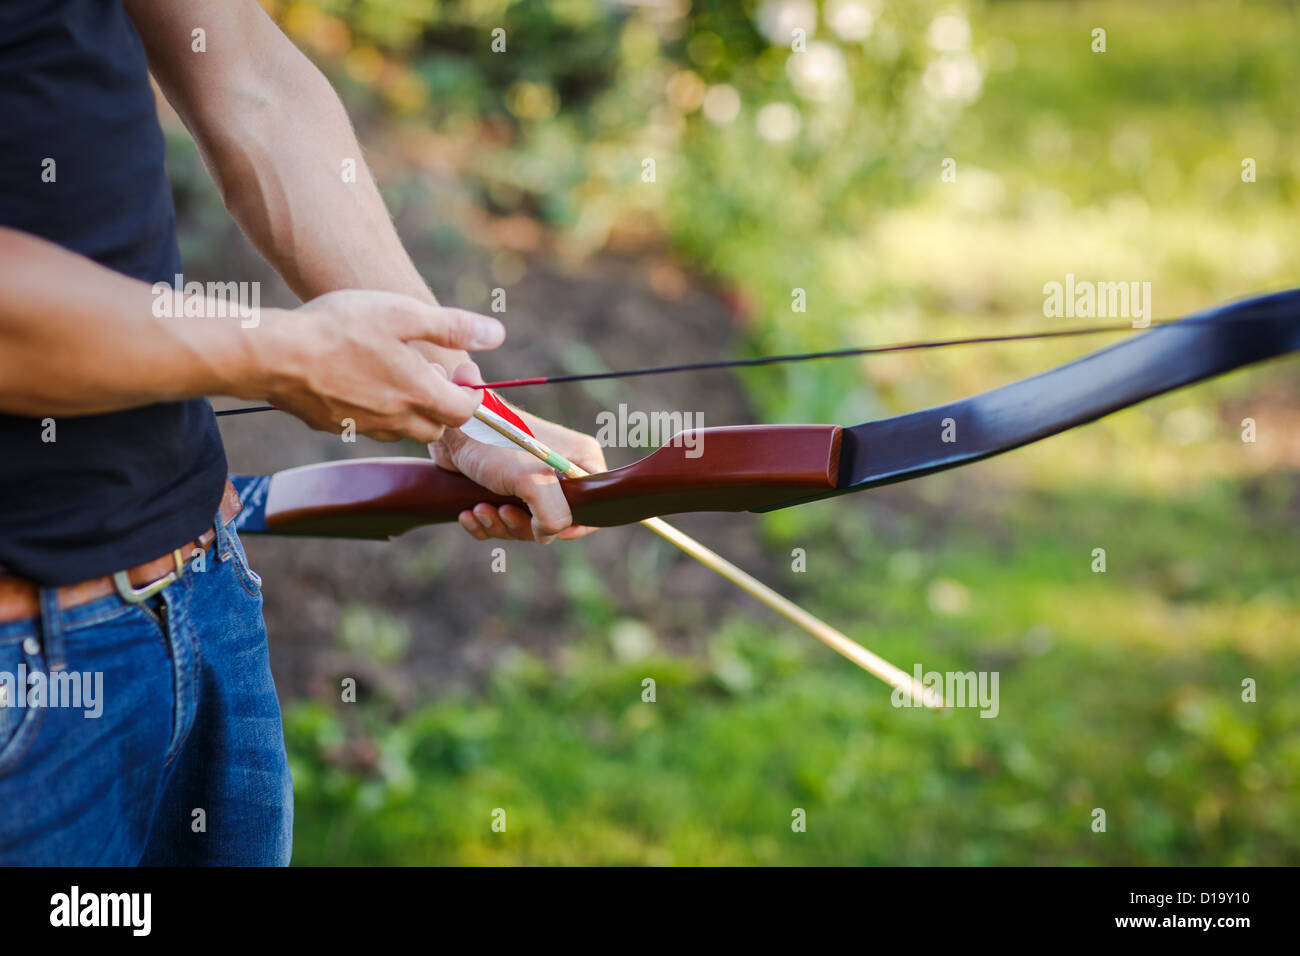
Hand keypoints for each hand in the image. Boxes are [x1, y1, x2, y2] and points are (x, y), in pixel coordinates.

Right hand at [261, 290, 503, 441]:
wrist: (275, 354)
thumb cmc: (341, 327)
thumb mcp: (404, 314)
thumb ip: (453, 326)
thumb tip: (498, 335)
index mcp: (418, 393)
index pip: (464, 412)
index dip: (468, 392)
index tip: (456, 368)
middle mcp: (395, 419)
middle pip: (436, 427)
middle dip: (442, 404)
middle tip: (425, 368)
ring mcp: (363, 427)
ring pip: (402, 431)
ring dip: (409, 410)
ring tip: (392, 372)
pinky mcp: (335, 426)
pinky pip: (368, 427)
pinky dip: (376, 411)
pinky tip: (359, 380)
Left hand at [428, 374, 606, 543]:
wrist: (451, 426)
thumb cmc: (495, 442)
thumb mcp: (533, 481)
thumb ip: (554, 515)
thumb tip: (546, 536)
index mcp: (579, 461)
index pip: (594, 505)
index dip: (572, 526)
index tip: (543, 527)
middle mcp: (559, 470)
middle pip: (555, 521)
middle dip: (523, 526)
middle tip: (503, 512)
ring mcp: (530, 480)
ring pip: (525, 525)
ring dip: (499, 525)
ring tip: (480, 509)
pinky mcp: (502, 487)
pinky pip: (501, 520)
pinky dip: (484, 523)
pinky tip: (469, 513)